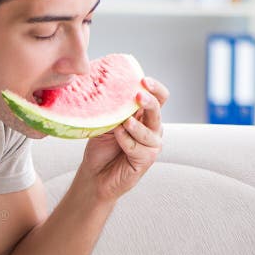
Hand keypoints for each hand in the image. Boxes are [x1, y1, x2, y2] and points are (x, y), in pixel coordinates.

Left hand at [79, 76, 169, 201]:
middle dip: (149, 100)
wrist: (94, 174)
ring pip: (150, 130)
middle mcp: (152, 128)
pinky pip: (139, 147)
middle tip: (138, 95)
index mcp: (145, 116)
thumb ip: (114, 109)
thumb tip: (110, 89)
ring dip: (134, 125)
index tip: (143, 80)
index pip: (159, 97)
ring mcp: (151, 145)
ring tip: (122, 122)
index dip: (155, 88)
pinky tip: (117, 136)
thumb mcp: (105, 122)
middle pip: (158, 110)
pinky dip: (127, 140)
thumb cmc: (101, 147)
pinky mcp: (146, 160)